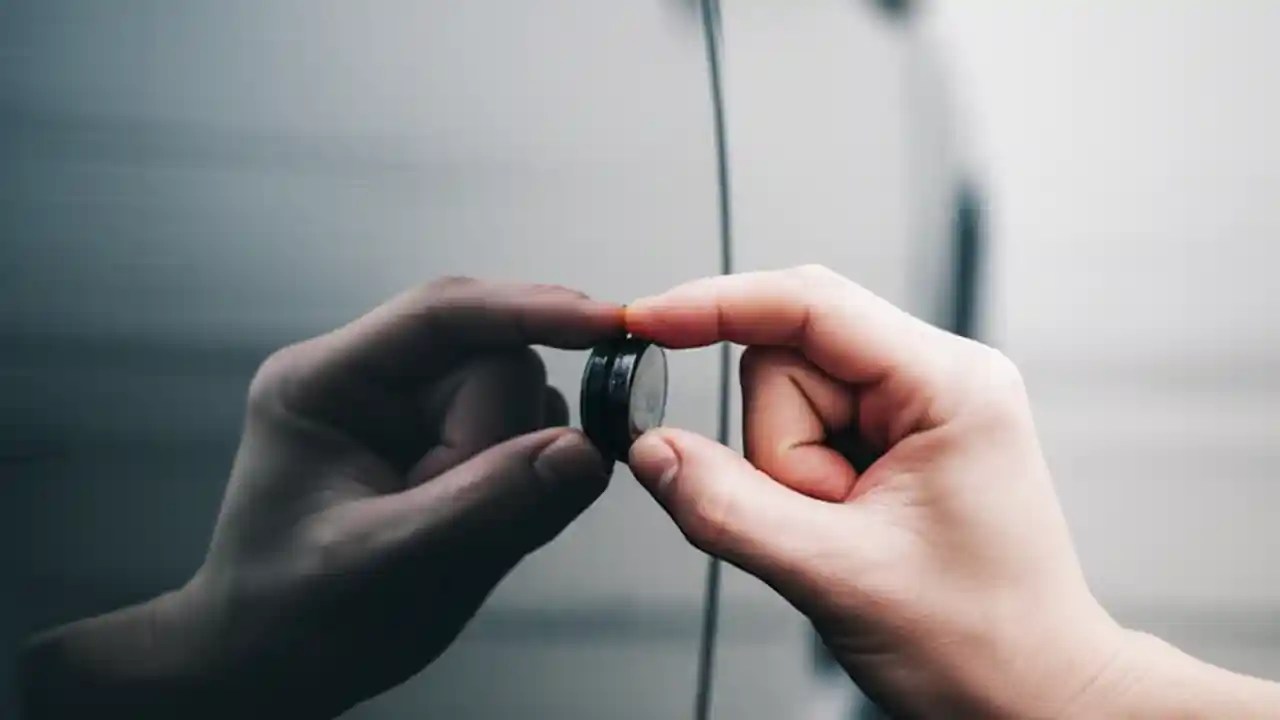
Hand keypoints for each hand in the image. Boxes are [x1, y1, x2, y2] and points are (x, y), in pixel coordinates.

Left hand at [20, 278, 621, 718]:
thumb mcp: (386, 566)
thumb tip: (584, 452)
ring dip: (514, 471)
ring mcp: (416, 415)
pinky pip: (527, 442)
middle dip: (502, 443)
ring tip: (455, 538)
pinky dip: (526, 486)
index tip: (606, 324)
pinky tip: (481, 532)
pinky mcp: (451, 449)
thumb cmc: (294, 619)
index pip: (441, 314)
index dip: (528, 310)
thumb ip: (486, 506)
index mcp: (326, 382)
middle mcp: (374, 382)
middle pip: (495, 361)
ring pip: (524, 402)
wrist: (273, 669)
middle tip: (460, 522)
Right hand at [624, 265, 1124, 717]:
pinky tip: (842, 523)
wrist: (1029, 695)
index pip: (809, 304)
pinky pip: (804, 432)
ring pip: (785, 401)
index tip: (648, 321)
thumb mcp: (837, 576)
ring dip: (788, 473)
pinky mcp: (895, 439)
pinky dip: (798, 480)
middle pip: (786, 360)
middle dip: (778, 448)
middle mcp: (937, 380)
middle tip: (824, 517)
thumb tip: (653, 451)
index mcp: (948, 385)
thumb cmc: (982, 641)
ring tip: (843, 532)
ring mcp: (916, 409)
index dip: (717, 306)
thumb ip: (729, 508)